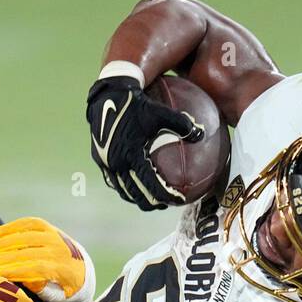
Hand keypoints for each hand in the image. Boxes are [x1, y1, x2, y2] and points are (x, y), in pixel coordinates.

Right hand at [0, 217, 93, 301]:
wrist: (82, 269)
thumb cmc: (64, 288)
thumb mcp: (57, 295)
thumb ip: (41, 289)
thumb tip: (22, 279)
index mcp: (63, 270)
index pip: (37, 268)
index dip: (16, 270)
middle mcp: (60, 251)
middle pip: (27, 252)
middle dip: (2, 257)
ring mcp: (56, 237)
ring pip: (26, 236)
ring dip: (3, 243)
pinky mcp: (50, 228)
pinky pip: (31, 223)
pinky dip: (14, 226)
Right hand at [87, 75, 202, 210]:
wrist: (107, 96)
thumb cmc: (137, 103)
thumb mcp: (161, 113)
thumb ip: (182, 124)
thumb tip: (201, 134)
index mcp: (131, 155)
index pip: (151, 183)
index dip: (165, 195)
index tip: (179, 200)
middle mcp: (116, 163)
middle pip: (135, 194)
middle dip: (151, 203)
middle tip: (165, 205)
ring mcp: (105, 163)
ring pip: (123, 190)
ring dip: (137, 197)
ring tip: (151, 200)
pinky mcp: (99, 159)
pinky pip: (114, 180)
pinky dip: (126, 187)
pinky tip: (136, 184)